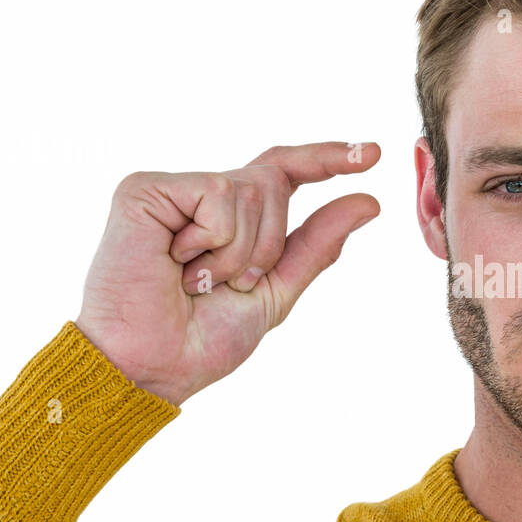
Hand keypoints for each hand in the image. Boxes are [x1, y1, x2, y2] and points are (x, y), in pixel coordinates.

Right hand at [74, 142, 379, 404]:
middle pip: (274, 181)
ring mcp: (173, 190)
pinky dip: (213, 240)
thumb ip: (318, 244)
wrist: (149, 367)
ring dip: (238, 252)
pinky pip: (218, 194)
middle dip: (268, 243)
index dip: (328, 159)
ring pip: (251, 190)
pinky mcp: (145, 189)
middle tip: (227, 285)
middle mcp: (202, 196)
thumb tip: (369, 201)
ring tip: (197, 280)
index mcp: (231, 218)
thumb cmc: (201, 339)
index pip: (285, 171)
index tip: (376, 154)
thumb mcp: (276, 291)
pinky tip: (176, 263)